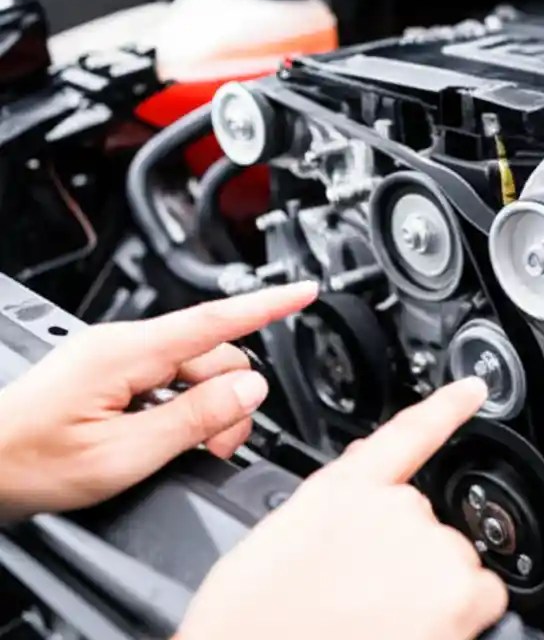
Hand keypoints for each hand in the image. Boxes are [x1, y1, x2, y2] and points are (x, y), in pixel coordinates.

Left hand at [0, 282, 317, 521]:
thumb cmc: (28, 463)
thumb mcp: (122, 455)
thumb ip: (194, 419)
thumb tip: (249, 388)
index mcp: (124, 353)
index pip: (213, 320)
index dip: (266, 306)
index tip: (304, 291)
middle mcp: (121, 346)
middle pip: (213, 356)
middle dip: (229, 399)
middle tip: (214, 447)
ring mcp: (114, 358)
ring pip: (195, 373)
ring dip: (205, 411)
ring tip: (180, 452)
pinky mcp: (110, 375)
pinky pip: (169, 381)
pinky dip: (181, 410)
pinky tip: (162, 440)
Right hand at [180, 377, 506, 639]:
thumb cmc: (250, 623)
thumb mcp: (276, 546)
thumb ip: (330, 507)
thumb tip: (361, 482)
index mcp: (342, 490)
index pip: (407, 433)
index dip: (448, 407)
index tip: (476, 389)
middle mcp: (395, 507)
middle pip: (425, 524)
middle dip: (405, 560)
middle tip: (363, 600)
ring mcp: (431, 546)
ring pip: (454, 564)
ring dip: (429, 591)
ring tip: (376, 624)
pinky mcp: (459, 591)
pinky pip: (487, 595)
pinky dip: (465, 615)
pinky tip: (419, 632)